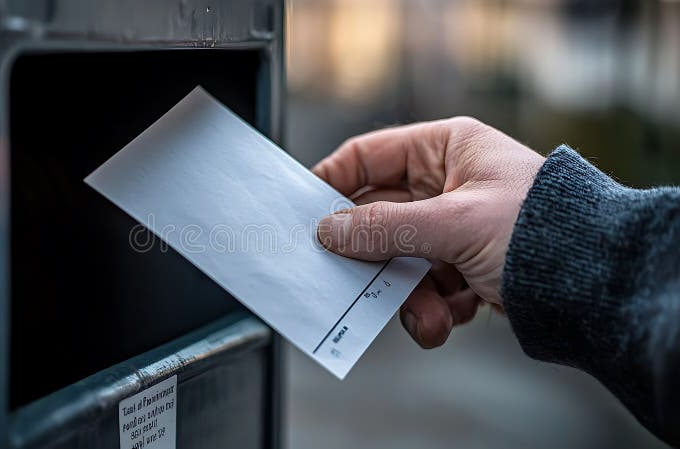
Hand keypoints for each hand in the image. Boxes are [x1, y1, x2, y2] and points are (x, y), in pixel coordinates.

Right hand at [313, 117, 544, 347]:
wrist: (599, 286)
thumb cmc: (539, 230)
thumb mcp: (452, 223)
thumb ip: (384, 228)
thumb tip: (328, 231)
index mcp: (448, 150)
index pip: (369, 157)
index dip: (333, 183)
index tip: (304, 213)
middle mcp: (449, 185)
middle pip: (380, 217)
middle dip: (372, 256)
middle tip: (345, 278)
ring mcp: (457, 228)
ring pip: (401, 260)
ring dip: (407, 294)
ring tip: (426, 317)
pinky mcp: (468, 267)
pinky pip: (428, 287)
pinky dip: (434, 309)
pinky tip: (451, 318)